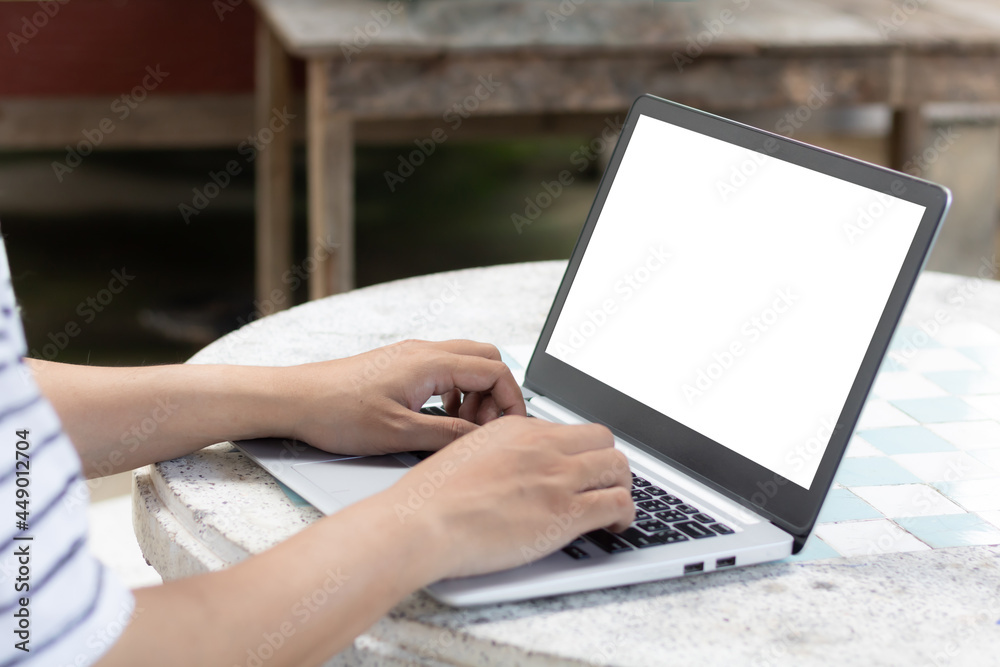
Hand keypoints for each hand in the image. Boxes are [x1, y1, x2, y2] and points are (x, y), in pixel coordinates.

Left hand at [274, 339, 525, 455]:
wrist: (295, 400)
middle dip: (497, 393)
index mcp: (431, 363)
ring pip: (465, 363)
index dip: (512, 400)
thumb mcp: (399, 433)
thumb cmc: (337, 412)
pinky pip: (444, 370)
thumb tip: (482, 439)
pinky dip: (455, 392)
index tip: (510, 428)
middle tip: (487, 427)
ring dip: (475, 393)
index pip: (495, 370)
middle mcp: (424, 352)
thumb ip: (447, 436)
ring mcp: (411, 356)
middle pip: (486, 358)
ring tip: (462, 427)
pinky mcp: (399, 365)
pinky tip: (439, 418)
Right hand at [380, 416, 633, 580]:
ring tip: (615, 505)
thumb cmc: (432, 498)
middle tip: (602, 484)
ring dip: (622, 487)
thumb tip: (512, 467)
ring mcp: (558, 477)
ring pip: (619, 469)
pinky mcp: (566, 512)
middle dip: (608, 465)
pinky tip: (616, 525)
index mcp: (517, 429)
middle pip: (604, 442)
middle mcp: (543, 446)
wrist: (424, 521)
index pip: (571, 430)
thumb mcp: (466, 454)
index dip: (581, 452)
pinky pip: (619, 504)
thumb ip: (498, 454)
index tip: (580, 467)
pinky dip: (626, 514)